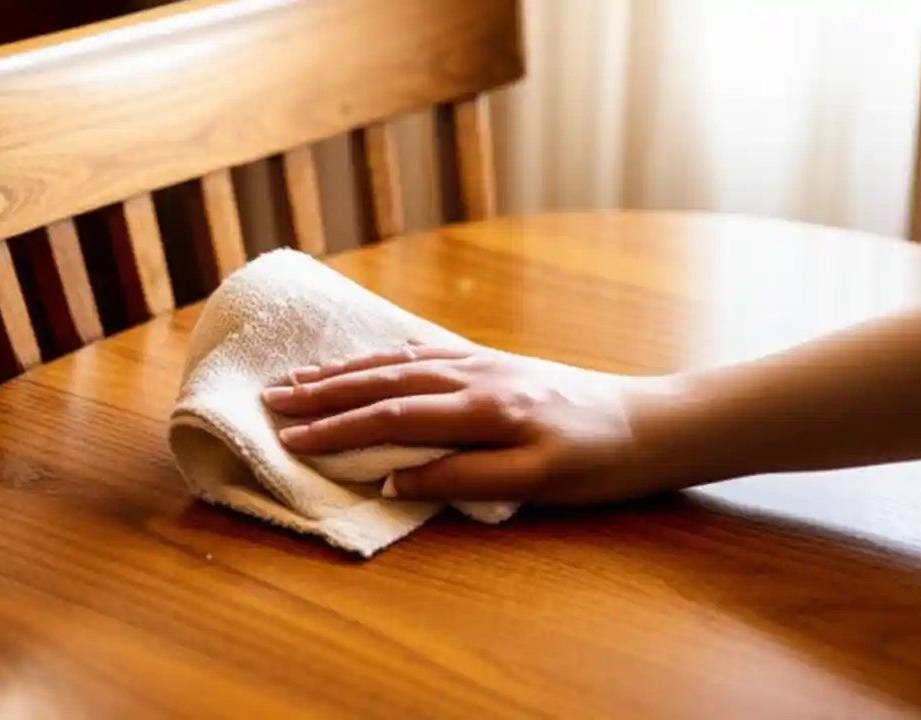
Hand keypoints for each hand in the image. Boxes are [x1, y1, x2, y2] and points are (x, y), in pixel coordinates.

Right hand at [262, 345, 704, 503]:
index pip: (392, 417)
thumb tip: (394, 480)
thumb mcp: (537, 483)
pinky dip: (386, 354)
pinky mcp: (494, 363)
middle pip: (384, 381)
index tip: (289, 437)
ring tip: (300, 376)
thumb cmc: (597, 463)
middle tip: (271, 399)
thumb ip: (464, 477)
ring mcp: (484, 364)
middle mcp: (476, 377)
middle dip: (324, 392)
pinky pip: (427, 352)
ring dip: (346, 370)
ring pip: (399, 362)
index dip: (337, 428)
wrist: (650, 424)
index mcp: (484, 408)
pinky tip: (368, 356)